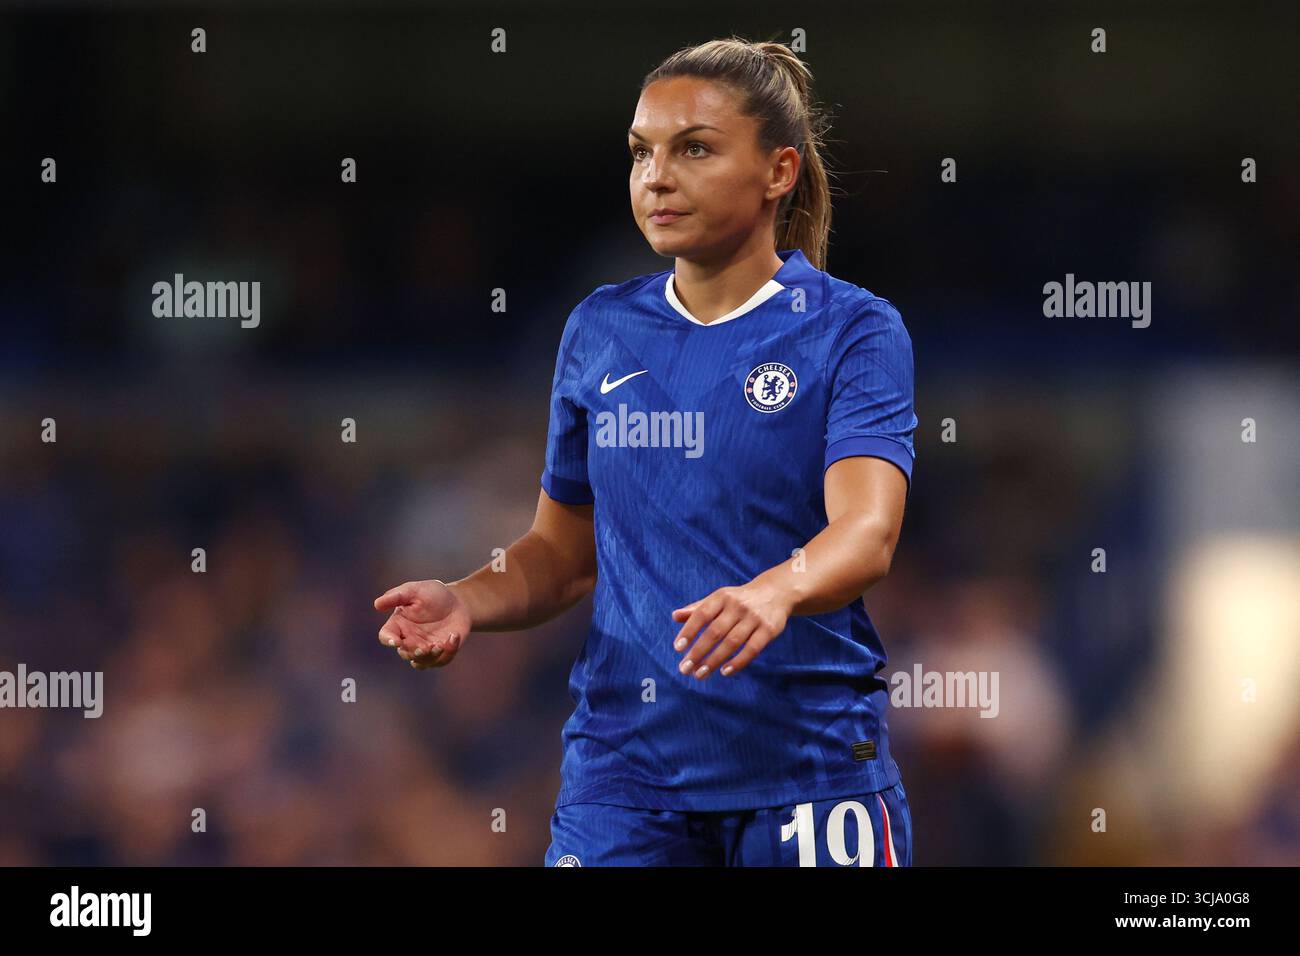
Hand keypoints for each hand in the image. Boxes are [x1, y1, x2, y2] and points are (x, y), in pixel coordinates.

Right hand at [373, 580, 471, 669]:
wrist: (458, 601)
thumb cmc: (433, 594)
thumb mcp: (415, 590)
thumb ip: (396, 596)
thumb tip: (377, 604)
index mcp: (398, 625)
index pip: (386, 635)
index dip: (388, 640)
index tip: (396, 641)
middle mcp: (409, 639)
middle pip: (404, 653)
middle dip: (413, 653)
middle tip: (424, 648)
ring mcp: (425, 648)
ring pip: (421, 662)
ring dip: (429, 657)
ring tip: (439, 645)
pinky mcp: (442, 653)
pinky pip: (442, 659)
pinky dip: (448, 651)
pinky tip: (454, 635)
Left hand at [670, 581, 791, 679]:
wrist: (776, 592)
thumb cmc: (739, 599)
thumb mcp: (719, 598)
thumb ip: (697, 608)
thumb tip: (674, 616)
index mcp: (722, 597)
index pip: (702, 615)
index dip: (689, 631)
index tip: (677, 648)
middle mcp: (737, 606)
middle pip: (715, 632)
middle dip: (698, 652)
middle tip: (684, 669)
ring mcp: (754, 618)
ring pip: (732, 643)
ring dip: (714, 661)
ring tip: (700, 674)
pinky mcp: (769, 630)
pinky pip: (752, 649)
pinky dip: (738, 662)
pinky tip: (724, 672)